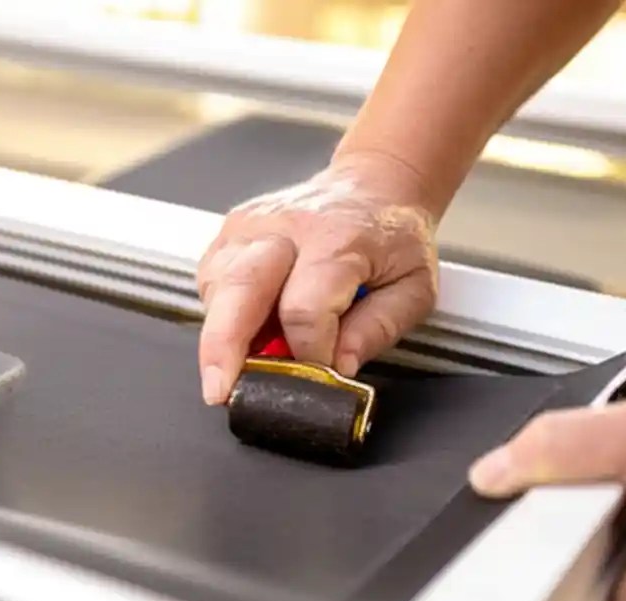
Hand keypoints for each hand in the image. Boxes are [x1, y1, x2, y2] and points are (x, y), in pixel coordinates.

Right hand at [195, 151, 438, 403]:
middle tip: (219, 391)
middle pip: (241, 289)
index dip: (307, 353)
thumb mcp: (414, 289)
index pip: (303, 310)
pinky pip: (212, 281)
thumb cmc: (393, 238)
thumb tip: (339, 367)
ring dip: (220, 335)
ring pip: (217, 287)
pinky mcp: (230, 231)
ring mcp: (250, 225)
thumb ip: (378, 331)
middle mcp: (285, 226)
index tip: (320, 373)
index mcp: (337, 239)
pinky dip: (220, 315)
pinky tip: (241, 330)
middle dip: (223, 348)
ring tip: (235, 366)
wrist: (373, 185)